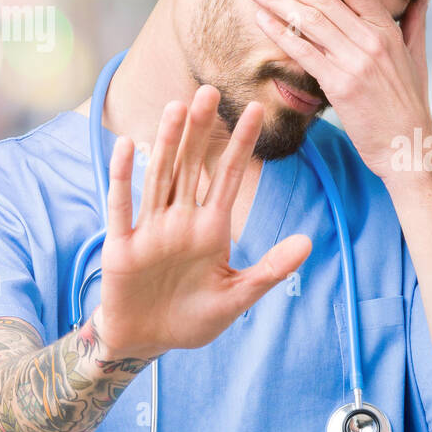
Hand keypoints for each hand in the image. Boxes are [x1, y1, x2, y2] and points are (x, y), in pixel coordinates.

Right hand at [94, 87, 311, 359]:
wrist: (148, 341)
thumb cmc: (192, 318)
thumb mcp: (238, 295)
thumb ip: (271, 269)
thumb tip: (309, 243)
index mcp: (211, 228)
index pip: (228, 176)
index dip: (241, 144)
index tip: (257, 110)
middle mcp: (181, 220)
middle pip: (192, 166)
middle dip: (201, 130)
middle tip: (211, 90)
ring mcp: (151, 229)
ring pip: (160, 178)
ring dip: (167, 143)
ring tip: (176, 107)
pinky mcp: (123, 245)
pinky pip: (122, 206)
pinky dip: (124, 177)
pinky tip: (129, 146)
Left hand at [246, 0, 431, 178]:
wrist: (407, 146)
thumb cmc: (409, 104)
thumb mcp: (417, 57)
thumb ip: (415, 22)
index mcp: (389, 30)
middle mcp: (372, 41)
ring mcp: (355, 62)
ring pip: (309, 21)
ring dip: (275, 0)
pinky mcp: (339, 86)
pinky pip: (304, 52)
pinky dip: (280, 32)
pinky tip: (261, 19)